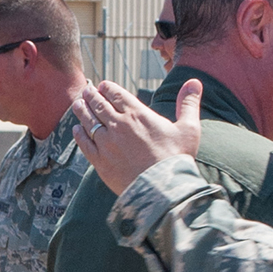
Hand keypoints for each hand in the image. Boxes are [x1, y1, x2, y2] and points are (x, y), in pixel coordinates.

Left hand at [72, 78, 202, 193]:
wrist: (163, 190)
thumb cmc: (177, 159)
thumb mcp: (189, 129)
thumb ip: (188, 103)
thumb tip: (195, 81)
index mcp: (137, 113)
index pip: (116, 93)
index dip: (107, 87)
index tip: (103, 85)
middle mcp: (118, 125)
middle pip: (99, 104)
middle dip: (91, 95)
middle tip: (86, 91)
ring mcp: (107, 143)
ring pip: (88, 121)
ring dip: (82, 110)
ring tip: (78, 104)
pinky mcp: (100, 162)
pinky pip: (85, 143)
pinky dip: (79, 134)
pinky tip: (77, 129)